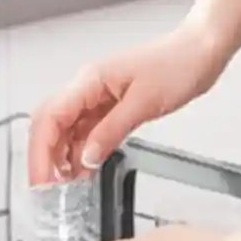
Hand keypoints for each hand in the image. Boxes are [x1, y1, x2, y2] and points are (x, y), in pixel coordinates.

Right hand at [27, 22, 229, 184]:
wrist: (200, 52)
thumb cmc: (177, 65)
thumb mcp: (144, 104)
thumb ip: (111, 131)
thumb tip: (87, 158)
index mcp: (89, 81)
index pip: (50, 118)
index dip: (41, 152)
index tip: (42, 180)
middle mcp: (88, 87)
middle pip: (51, 124)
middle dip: (45, 157)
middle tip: (48, 188)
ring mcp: (99, 97)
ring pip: (68, 130)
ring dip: (63, 156)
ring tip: (66, 185)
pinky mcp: (113, 106)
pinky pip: (88, 131)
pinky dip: (83, 151)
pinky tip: (84, 169)